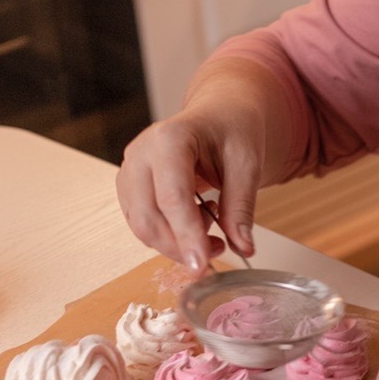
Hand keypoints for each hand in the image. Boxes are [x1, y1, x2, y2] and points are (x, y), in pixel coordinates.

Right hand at [116, 100, 262, 272]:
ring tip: (212, 232)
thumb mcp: (248, 163)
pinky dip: (168, 235)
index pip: (172, 197)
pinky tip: (195, 224)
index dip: (186, 236)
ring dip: (175, 243)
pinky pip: (142, 222)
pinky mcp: (130, 186)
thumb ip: (241, 207)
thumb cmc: (233, 129)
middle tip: (216, 252)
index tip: (202, 265)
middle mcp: (141, 153)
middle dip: (180, 246)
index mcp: (169, 138)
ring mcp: (130, 170)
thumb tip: (243, 248)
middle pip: (148, 217)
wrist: (220, 114)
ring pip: (141, 225)